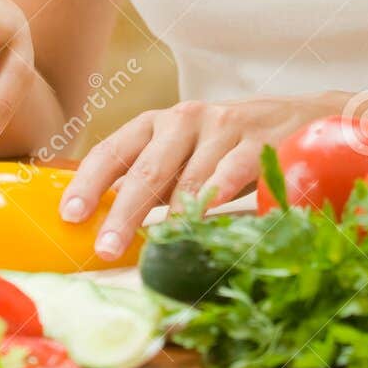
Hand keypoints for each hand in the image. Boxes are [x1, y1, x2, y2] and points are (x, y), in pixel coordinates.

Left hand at [60, 95, 332, 258]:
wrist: (298, 118)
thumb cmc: (226, 146)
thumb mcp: (183, 156)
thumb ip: (151, 181)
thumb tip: (103, 223)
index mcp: (156, 124)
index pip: (112, 150)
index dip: (89, 183)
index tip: (70, 216)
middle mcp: (184, 119)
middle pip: (146, 169)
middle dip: (123, 212)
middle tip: (105, 248)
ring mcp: (222, 127)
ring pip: (188, 177)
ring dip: (170, 216)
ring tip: (156, 248)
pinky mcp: (257, 141)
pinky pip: (232, 173)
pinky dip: (217, 197)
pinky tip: (204, 218)